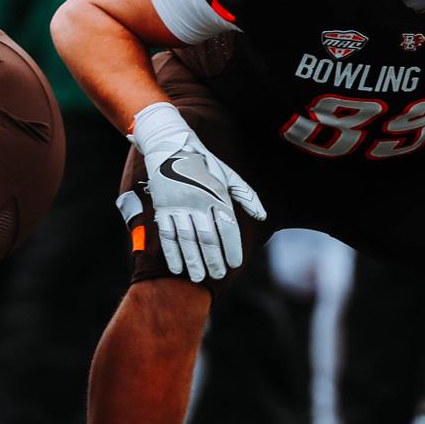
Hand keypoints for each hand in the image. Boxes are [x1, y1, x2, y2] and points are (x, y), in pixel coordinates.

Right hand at [129, 102, 265, 282]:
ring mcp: (178, 205)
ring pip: (187, 240)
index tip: (234, 264)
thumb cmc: (205, 164)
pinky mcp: (162, 207)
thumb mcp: (229, 175)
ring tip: (199, 277)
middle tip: (218, 276)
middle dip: (213, 260)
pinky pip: (167, 235)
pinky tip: (177, 268)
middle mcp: (198, 201)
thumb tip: (262, 216)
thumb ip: (247, 197)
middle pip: (207, 237)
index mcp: (216, 194)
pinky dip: (172, 253)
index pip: (227, 227)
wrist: (172, 146)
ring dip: (193, 261)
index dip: (231, 247)